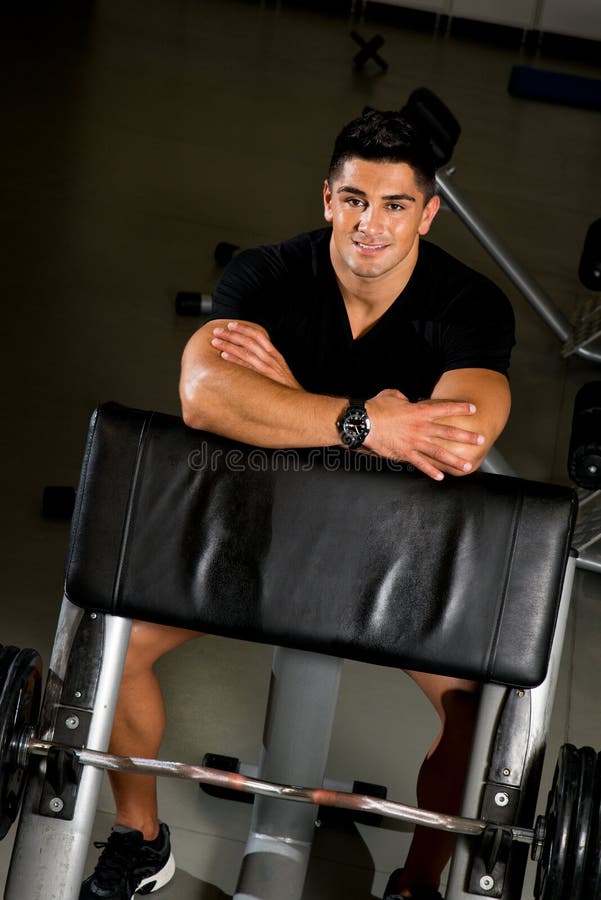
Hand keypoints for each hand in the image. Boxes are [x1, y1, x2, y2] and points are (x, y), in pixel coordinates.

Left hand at [211, 322, 301, 389]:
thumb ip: (266, 362)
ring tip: (216, 342)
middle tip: (217, 331)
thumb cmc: (284, 389)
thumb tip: (249, 357)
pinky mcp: (264, 379)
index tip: (231, 325)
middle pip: (249, 342)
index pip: (259, 336)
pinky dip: (235, 360)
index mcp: (275, 355)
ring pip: (246, 352)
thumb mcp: (278, 371)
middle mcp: (272, 359)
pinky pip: (247, 367)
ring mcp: (268, 369)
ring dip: (229, 345)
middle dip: (232, 335)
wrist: (296, 403)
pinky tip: (224, 356)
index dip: (244, 328)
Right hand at [364, 389, 484, 479]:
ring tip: (468, 465)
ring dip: (455, 459)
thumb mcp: (391, 395)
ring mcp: (414, 442)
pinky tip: (441, 476)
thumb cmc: (375, 407)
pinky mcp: (405, 454)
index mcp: (418, 411)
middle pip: (448, 432)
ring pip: (439, 453)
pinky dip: (431, 471)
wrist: (363, 423)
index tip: (473, 409)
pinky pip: (421, 464)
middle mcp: (421, 428)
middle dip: (466, 436)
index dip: (460, 408)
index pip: (444, 409)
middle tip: (481, 439)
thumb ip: (402, 397)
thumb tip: (405, 399)